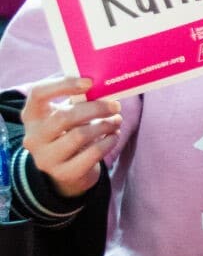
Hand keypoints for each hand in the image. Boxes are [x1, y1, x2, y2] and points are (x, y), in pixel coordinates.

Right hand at [20, 76, 120, 199]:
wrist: (67, 170)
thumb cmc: (69, 132)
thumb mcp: (67, 115)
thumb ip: (78, 100)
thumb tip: (105, 86)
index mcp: (32, 115)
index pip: (38, 93)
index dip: (63, 84)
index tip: (89, 82)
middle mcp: (33, 137)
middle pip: (64, 116)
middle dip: (96, 108)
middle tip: (115, 106)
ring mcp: (46, 157)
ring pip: (80, 135)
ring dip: (105, 125)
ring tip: (116, 121)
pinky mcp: (63, 173)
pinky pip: (92, 153)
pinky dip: (108, 142)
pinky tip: (113, 136)